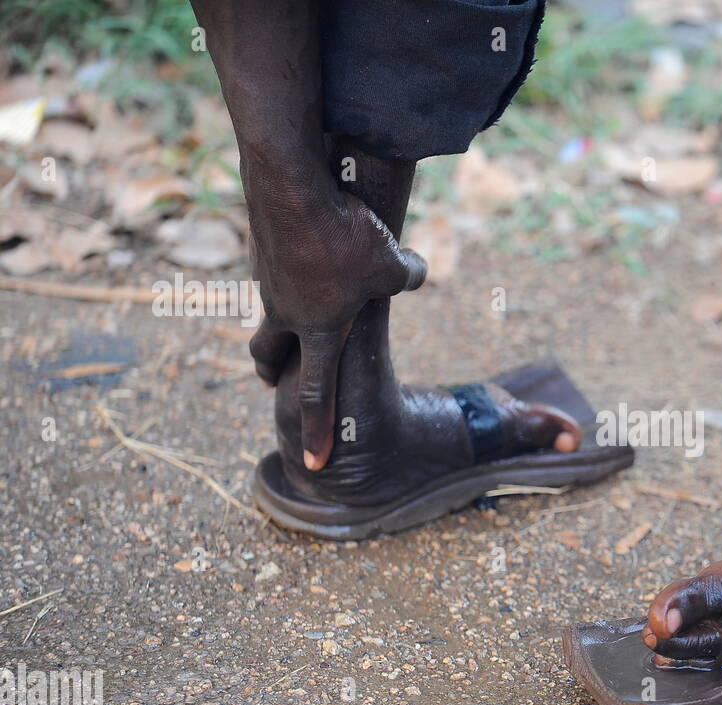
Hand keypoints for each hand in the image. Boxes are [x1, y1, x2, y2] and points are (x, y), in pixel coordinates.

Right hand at [243, 161, 425, 468]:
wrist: (290, 179)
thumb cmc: (344, 233)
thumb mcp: (393, 262)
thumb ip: (408, 277)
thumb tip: (417, 275)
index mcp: (317, 331)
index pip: (315, 395)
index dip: (317, 431)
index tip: (313, 464)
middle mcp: (284, 312)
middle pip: (268, 355)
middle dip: (271, 372)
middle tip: (272, 379)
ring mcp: (266, 279)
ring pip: (267, 312)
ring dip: (276, 323)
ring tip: (292, 316)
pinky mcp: (261, 246)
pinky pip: (273, 272)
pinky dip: (286, 273)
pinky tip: (304, 249)